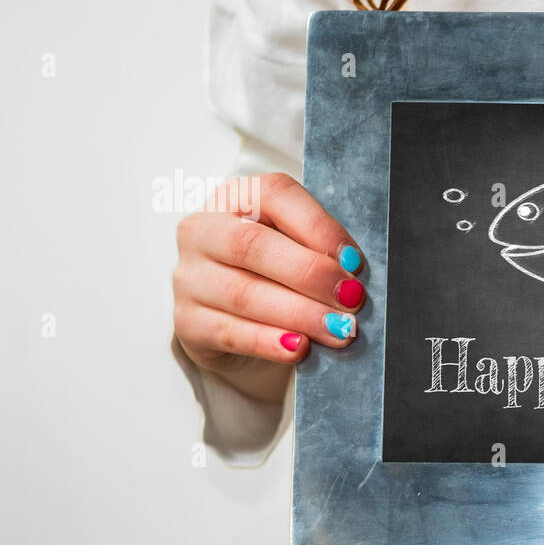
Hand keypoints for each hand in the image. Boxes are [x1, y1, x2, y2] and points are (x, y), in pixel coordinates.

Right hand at [173, 173, 365, 398]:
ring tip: (339, 330)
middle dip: (310, 274)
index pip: (276, 196)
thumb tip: (353, 273)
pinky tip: (298, 348)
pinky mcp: (188, 321)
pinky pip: (229, 332)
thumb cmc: (277, 272)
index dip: (319, 228)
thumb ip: (320, 249)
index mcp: (236, 197)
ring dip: (299, 314)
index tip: (355, 262)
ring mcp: (190, 276)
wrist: (238, 319)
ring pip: (243, 293)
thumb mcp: (297, 246)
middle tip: (351, 299)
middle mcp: (203, 230)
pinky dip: (268, 342)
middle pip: (253, 245)